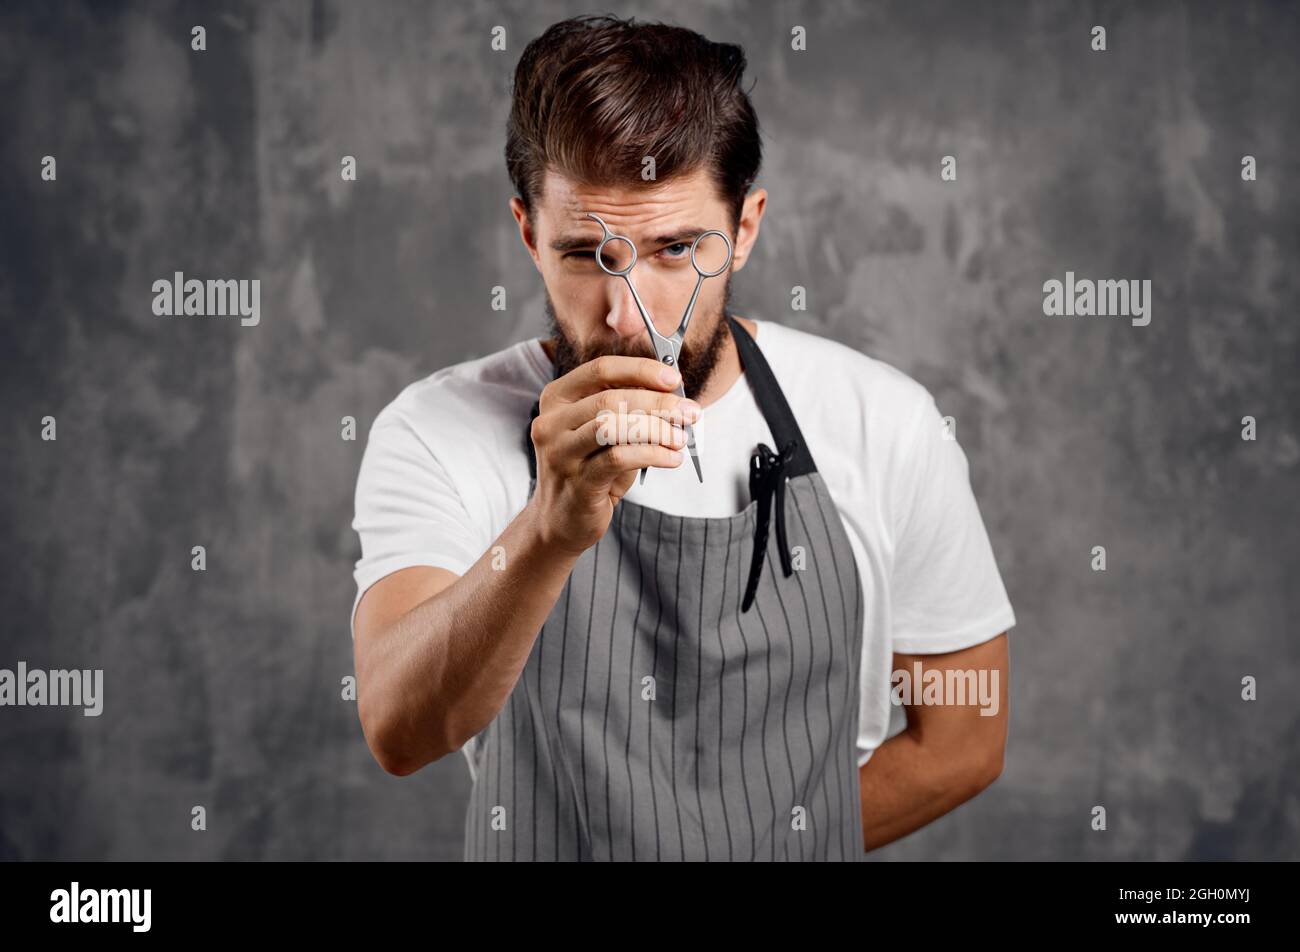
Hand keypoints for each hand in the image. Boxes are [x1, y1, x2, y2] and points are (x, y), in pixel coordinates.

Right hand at [527, 355, 700, 556]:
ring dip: (656, 429)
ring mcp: (560, 453)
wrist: (561, 520)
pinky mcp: (577, 482)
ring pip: (612, 427)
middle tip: (689, 412)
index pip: (600, 370)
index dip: (640, 370)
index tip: (674, 379)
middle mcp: (551, 423)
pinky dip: (653, 454)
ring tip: (680, 438)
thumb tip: (673, 394)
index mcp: (557, 399)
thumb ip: (626, 410)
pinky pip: (620, 458)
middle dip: (658, 403)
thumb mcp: (602, 433)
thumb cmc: (589, 470)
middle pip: (610, 398)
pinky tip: (672, 458)